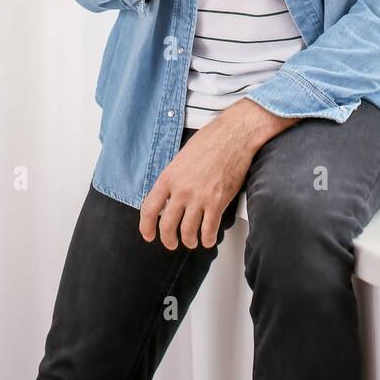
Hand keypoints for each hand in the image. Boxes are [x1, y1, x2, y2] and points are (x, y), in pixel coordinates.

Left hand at [139, 101, 293, 249]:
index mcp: (168, 177)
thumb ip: (173, 178)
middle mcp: (181, 190)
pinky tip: (208, 239)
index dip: (146, 226)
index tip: (148, 234)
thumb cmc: (209, 141)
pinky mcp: (217, 202)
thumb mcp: (181, 158)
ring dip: (189, 241)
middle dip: (168, 240)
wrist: (233, 136)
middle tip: (171, 243)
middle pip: (167, 226)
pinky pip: (209, 230)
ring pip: (188, 232)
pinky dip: (207, 239)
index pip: (149, 209)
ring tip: (191, 241)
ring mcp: (199, 197)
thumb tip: (170, 195)